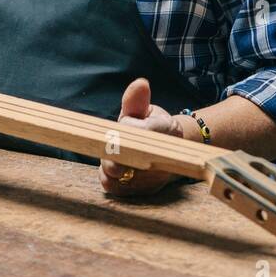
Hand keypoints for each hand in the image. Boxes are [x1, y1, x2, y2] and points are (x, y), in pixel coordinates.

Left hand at [99, 78, 185, 196]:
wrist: (166, 151)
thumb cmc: (150, 126)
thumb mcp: (143, 110)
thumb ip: (136, 101)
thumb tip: (140, 83)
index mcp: (168, 130)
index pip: (145, 131)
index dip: (127, 128)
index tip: (121, 124)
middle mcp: (165, 158)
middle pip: (129, 158)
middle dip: (112, 151)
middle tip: (108, 143)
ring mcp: (155, 179)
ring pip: (117, 175)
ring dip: (107, 164)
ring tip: (110, 152)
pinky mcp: (143, 192)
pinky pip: (115, 187)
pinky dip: (107, 177)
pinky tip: (110, 166)